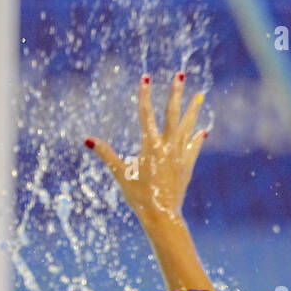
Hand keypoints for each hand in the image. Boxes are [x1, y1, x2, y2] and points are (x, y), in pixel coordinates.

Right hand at [85, 73, 206, 224]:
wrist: (161, 215)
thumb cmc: (138, 196)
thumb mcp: (119, 174)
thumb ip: (105, 154)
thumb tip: (88, 140)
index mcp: (150, 146)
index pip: (146, 114)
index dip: (145, 95)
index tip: (146, 78)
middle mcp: (167, 146)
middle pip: (172, 114)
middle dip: (175, 93)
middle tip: (180, 75)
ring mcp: (179, 156)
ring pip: (187, 127)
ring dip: (193, 110)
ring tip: (200, 95)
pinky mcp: (186, 166)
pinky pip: (194, 148)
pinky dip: (197, 138)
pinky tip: (202, 130)